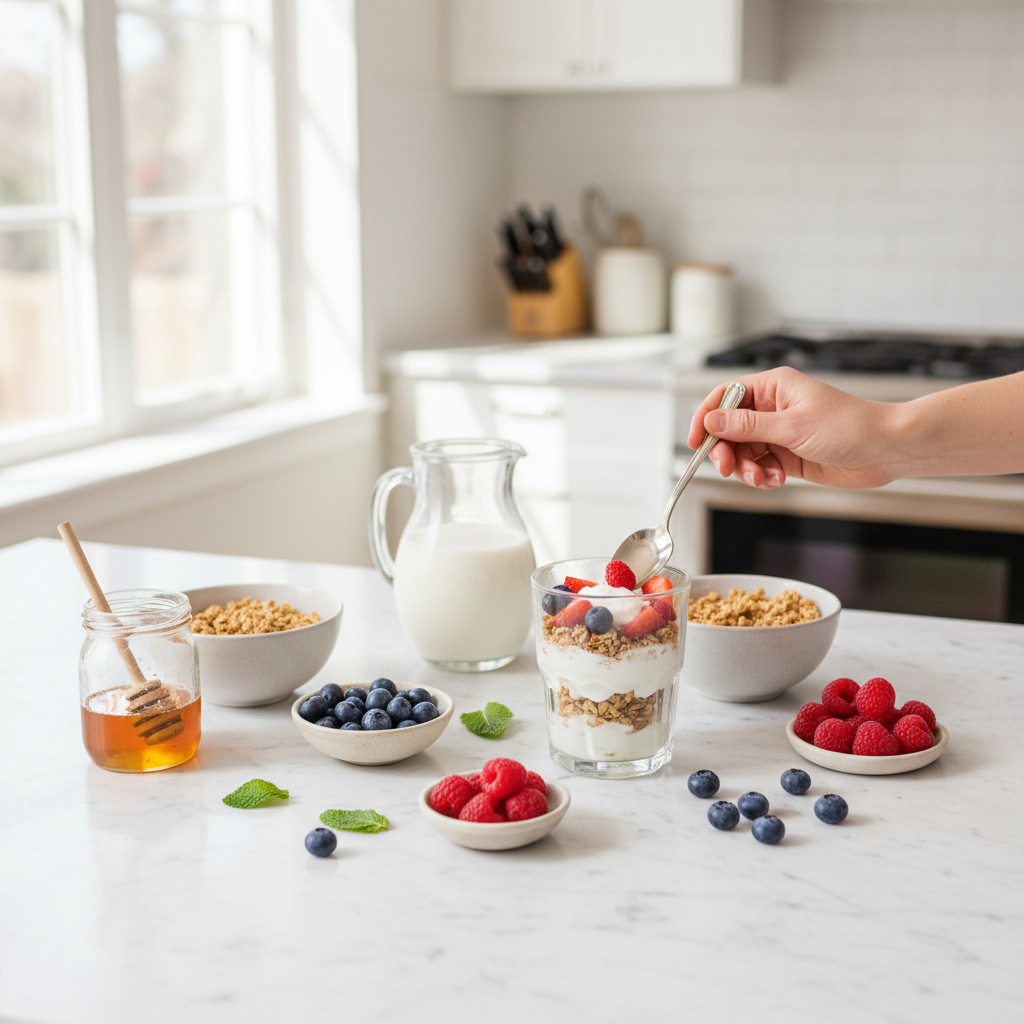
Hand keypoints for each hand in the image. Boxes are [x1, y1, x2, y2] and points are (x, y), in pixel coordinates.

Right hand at [687, 367, 898, 489]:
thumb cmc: (849, 427)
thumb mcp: (792, 426)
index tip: (695, 441)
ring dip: (746, 469)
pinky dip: (761, 477)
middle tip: (729, 468)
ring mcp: (780, 432)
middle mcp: (773, 408)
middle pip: (729, 429)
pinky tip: (776, 480)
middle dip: (726, 451)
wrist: (885, 450)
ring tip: (762, 478)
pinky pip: (759, 466)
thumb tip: (712, 421)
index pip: (725, 397)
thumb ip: (748, 426)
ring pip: (742, 452)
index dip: (706, 418)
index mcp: (773, 388)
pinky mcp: (787, 455)